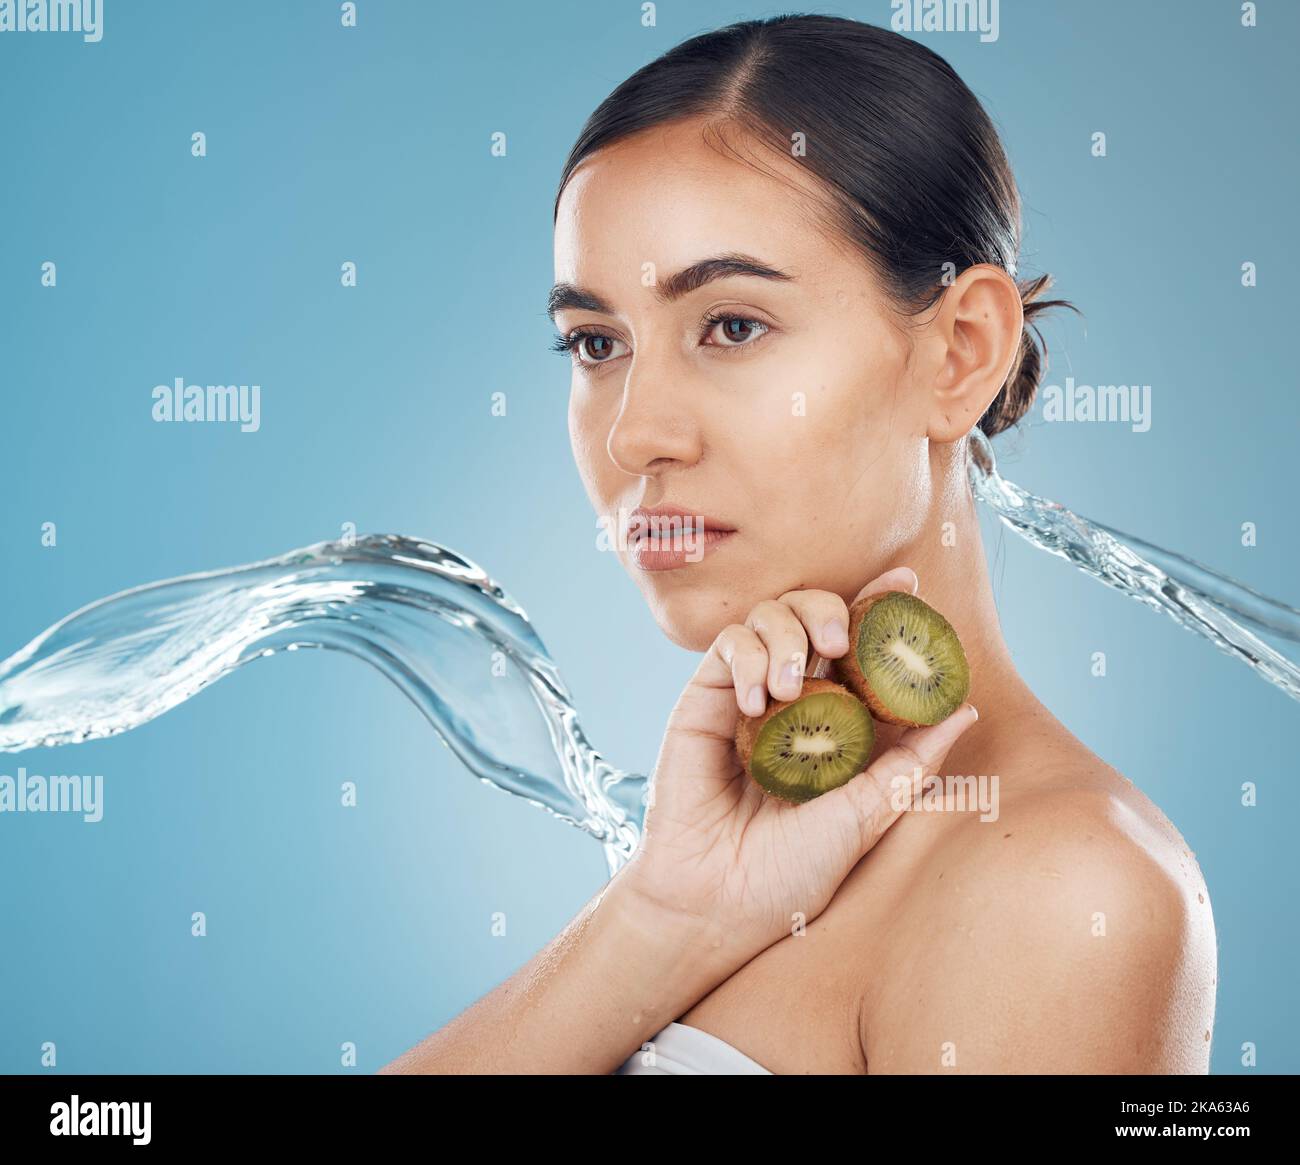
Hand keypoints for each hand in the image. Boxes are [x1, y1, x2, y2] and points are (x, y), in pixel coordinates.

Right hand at [615, 567, 978, 973]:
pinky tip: (755, 700)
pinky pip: (729, 645)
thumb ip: (911, 762)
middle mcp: (794, 700)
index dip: (880, 605)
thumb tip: (966, 710)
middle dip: (833, 610)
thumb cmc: (790, 871)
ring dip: (787, 633)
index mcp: (837, 722)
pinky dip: (747, 657)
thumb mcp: (866, 814)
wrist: (716, 899)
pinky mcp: (705, 698)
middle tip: (840, 643)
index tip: (906, 583)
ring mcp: (747, 695)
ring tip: (790, 686)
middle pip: (815, 615)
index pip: (860, 647)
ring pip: (770, 616)